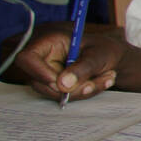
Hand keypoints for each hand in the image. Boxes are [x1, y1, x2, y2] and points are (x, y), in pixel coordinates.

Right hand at [8, 23, 123, 100]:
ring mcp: (48, 75)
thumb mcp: (100, 55)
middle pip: (41, 82)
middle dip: (72, 88)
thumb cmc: (105, 50)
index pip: (27, 58)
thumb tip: (63, 85)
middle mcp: (44, 60)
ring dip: (84, 90)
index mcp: (49, 43)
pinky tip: (103, 80)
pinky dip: (86, 93)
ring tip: (108, 76)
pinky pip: (66, 97)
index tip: (62, 83)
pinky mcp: (56, 87)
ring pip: (55, 93)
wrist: (113, 58)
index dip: (39, 73)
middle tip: (96, 82)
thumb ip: (83, 68)